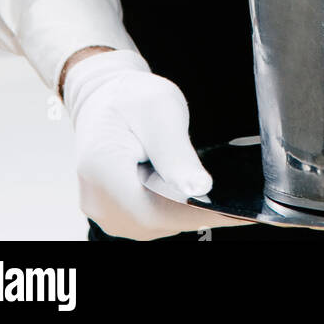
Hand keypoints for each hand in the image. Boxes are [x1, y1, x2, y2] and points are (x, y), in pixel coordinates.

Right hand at [62, 48, 240, 239]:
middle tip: (228, 200)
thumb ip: (176, 151)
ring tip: (206, 191)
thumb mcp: (159, 107)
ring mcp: (102, 209)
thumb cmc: (131, 98)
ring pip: (151, 225)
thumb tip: (200, 189)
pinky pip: (146, 221)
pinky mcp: (112, 213)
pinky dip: (169, 209)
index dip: (190, 214)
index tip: (227, 210)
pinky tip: (184, 190)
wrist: (106, 99)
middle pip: (151, 222)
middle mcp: (96, 197)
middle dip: (191, 213)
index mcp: (101, 166)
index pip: (150, 210)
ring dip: (180, 211)